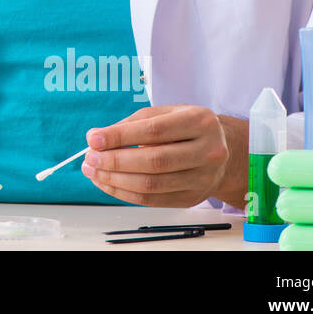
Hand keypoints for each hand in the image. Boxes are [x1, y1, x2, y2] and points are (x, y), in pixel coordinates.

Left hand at [80, 105, 248, 207]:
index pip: (154, 131)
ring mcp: (203, 178)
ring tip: (93, 171)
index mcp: (200, 122)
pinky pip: (153, 200)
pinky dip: (124, 193)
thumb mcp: (165, 113)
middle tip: (90, 158)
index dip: (120, 136)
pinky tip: (107, 183)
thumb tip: (96, 138)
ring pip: (152, 185)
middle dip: (115, 161)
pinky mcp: (192, 198)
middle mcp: (207, 151)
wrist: (222, 150)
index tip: (94, 138)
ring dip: (115, 180)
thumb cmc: (186, 127)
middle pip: (154, 161)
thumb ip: (132, 124)